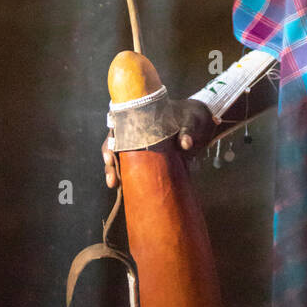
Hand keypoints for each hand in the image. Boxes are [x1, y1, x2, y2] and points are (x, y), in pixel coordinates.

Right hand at [101, 98, 216, 188]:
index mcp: (140, 118)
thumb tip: (186, 144)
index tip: (110, 156)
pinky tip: (123, 188)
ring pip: (118, 159)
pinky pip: (132, 167)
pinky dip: (126, 177)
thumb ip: (187, 131)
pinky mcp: (147, 157)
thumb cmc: (188, 117)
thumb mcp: (189, 121)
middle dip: (110, 163)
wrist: (197, 123)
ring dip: (114, 172)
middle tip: (112, 179)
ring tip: (113, 184)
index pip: (117, 129)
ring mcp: (139, 146)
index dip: (110, 143)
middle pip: (114, 147)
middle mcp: (135, 132)